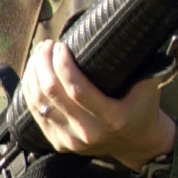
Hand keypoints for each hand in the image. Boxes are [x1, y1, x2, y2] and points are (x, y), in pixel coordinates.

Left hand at [20, 40, 176, 169]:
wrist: (137, 144)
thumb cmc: (142, 109)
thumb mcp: (148, 88)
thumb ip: (140, 66)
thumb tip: (128, 34)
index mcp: (112, 119)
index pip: (77, 90)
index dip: (63, 65)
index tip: (61, 45)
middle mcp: (89, 132)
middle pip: (53, 94)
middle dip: (44, 64)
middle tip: (47, 45)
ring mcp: (71, 141)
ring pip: (39, 104)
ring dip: (33, 74)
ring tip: (38, 54)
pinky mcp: (59, 143)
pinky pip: (36, 114)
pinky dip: (30, 91)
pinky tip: (33, 73)